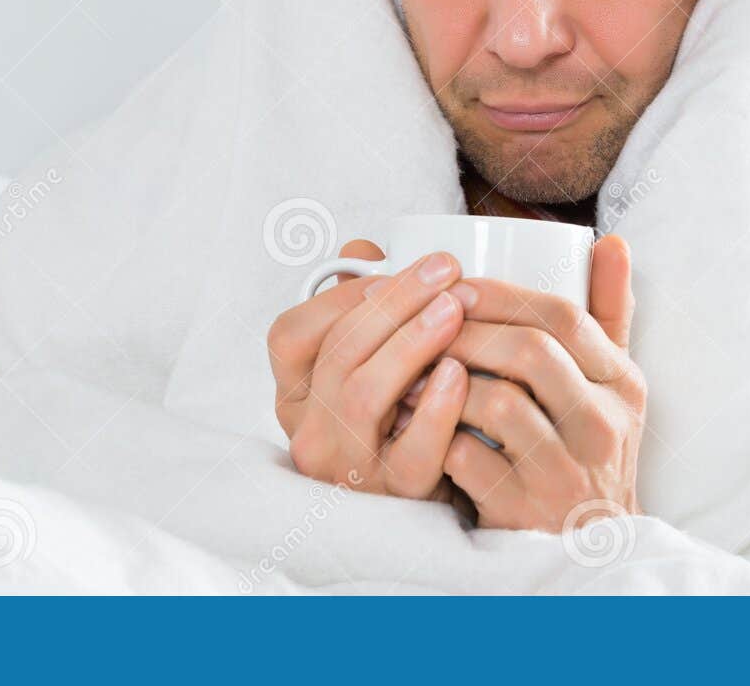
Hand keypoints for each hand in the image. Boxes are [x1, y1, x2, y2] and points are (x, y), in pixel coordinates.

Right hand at [266, 239, 473, 501]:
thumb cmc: (406, 416)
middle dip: (393, 303)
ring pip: (363, 396)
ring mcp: (348, 470)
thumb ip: (365, 306)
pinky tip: (459, 372)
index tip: (391, 261)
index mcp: (297, 395)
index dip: (340, 294)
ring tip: (454, 307)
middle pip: (337, 355)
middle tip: (445, 270)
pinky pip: (412, 452)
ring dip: (411, 342)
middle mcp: (310, 434)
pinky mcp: (395, 499)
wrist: (443, 499)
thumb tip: (363, 249)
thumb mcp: (376, 363)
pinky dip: (436, 408)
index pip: (290, 335)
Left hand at [403, 234, 644, 531]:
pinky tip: (411, 419)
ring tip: (410, 367)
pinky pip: (471, 459)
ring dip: (443, 379)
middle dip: (466, 329)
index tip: (456, 284)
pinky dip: (435, 432)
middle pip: (530, 352)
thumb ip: (609, 313)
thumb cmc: (588, 448)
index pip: (565, 316)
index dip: (503, 294)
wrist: (588, 547)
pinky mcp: (524, 510)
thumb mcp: (612, 384)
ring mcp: (565, 472)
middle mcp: (603, 426)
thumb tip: (610, 241)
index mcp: (622, 383)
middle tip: (422, 319)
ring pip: (498, 403)